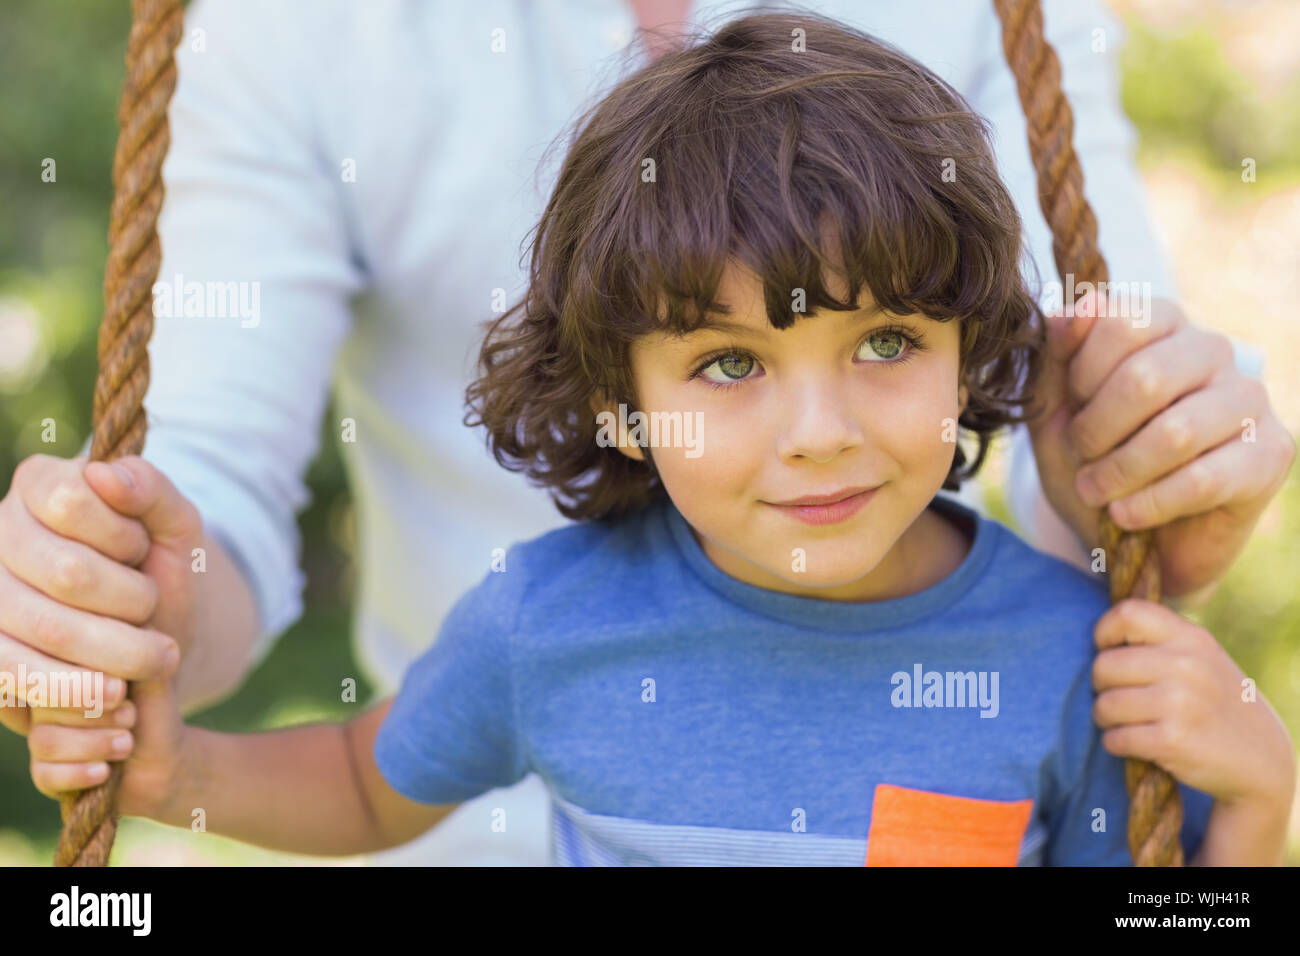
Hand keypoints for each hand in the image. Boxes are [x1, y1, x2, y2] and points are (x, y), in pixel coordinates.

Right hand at [0, 454, 201, 735]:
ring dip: (117, 653)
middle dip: (132, 601)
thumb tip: (104, 475)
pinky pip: (13, 679)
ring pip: (44, 629)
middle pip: (66, 573)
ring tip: (156, 660)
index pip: (73, 503)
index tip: (143, 553)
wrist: (152, 639)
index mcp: (37, 487)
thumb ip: (151, 489)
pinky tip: (119, 696)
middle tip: (155, 613)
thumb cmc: (159, 571)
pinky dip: (77, 695)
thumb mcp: (174, 526)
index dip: (124, 537)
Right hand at [27, 636, 189, 819]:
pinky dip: (79, 774)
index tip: (125, 691)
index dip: (93, 684)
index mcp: (67, 669)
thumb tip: (134, 627)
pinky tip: (104, 771)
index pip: (56, 668)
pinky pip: (44, 774)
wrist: (163, 759)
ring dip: (96, 744)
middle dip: (98, 715)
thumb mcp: (151, 676)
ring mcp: (43, 736)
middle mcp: (47, 701)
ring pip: (44, 741)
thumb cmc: (154, 711)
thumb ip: (140, 650)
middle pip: (48, 705)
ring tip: (127, 743)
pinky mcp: (45, 772)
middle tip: (130, 718)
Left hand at [1027, 291, 1295, 599]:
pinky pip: (1204, 480)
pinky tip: (1125, 513)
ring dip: (1118, 472)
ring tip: (1095, 490)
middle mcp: (1213, 350)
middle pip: (1145, 378)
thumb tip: (1076, 309)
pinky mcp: (1270, 455)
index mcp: (1162, 324)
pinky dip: (1149, 504)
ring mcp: (1248, 400)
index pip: (1121, 321)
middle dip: (1095, 430)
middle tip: (1080, 459)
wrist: (1125, 534)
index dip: (1081, 375)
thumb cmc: (1090, 459)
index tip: (1071, 408)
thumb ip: (1054, 357)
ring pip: (1175, 433)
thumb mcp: (1052, 409)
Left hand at [1091, 598, 1295, 809]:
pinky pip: (1115, 738)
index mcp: (1192, 638)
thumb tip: (1097, 636)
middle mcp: (1187, 665)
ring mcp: (1180, 703)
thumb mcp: (1201, 658)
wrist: (1261, 759)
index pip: (1128, 613)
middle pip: (1104, 664)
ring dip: (1106, 718)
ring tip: (1124, 722)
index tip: (1108, 652)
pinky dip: (1116, 743)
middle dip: (1101, 686)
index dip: (1105, 633)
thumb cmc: (1215, 702)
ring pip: (1105, 705)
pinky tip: (1134, 743)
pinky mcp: (1172, 740)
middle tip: (1116, 697)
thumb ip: (1160, 641)